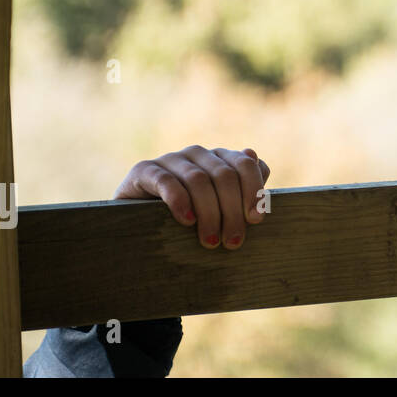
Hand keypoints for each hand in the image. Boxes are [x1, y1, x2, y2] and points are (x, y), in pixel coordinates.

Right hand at [114, 146, 270, 249]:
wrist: (139, 223)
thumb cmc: (189, 217)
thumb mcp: (219, 206)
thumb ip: (242, 187)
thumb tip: (258, 161)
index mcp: (220, 158)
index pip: (245, 165)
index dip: (253, 190)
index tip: (256, 220)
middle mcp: (197, 154)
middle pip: (224, 176)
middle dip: (232, 211)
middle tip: (233, 242)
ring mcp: (171, 159)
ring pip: (198, 180)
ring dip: (208, 213)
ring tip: (210, 242)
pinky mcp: (145, 170)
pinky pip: (166, 181)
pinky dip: (180, 201)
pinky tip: (187, 221)